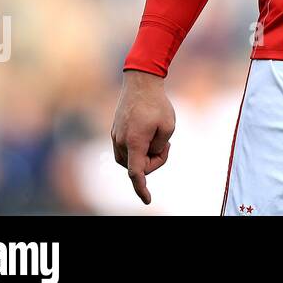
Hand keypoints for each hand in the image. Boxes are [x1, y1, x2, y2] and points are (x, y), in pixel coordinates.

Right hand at [111, 70, 175, 204]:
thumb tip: (149, 155)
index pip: (136, 174)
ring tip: (159, 137)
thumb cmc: (157, 104)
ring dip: (145, 155)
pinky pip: (126, 149)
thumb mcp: (168, 127)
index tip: (147, 200)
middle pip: (136, 166)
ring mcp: (115, 137)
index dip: (142, 189)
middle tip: (168, 144)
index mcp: (134, 143)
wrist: (141, 82)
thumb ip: (159, 147)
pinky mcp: (115, 131)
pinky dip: (138, 148)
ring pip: (130, 159)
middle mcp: (120, 142)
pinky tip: (149, 135)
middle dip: (154, 161)